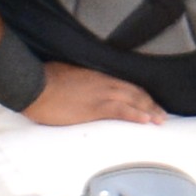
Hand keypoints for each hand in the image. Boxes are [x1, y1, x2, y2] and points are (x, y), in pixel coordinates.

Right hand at [22, 60, 163, 126]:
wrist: (33, 85)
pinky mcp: (92, 108)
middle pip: (135, 93)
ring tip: (160, 120)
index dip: (141, 95)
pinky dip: (135, 115)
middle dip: (150, 104)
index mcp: (98, 76)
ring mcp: (100, 95)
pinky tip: (146, 120)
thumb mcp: (67, 74)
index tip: (151, 103)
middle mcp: (104, 84)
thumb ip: (81, 81)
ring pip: (132, 101)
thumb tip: (83, 87)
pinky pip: (119, 111)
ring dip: (149, 111)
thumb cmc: (45, 79)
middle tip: (162, 115)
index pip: (127, 85)